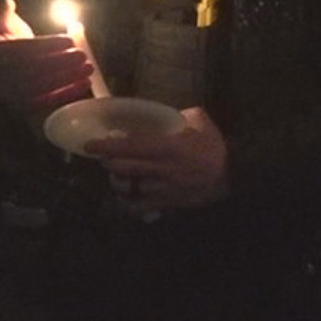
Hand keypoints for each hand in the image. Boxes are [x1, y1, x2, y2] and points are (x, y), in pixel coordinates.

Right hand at [0, 0, 90, 127]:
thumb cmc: (2, 39)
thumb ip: (0, 8)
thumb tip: (6, 1)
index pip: (21, 50)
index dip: (47, 45)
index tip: (68, 40)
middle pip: (33, 71)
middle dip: (61, 63)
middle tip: (82, 55)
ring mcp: (10, 95)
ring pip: (41, 88)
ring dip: (68, 79)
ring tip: (89, 68)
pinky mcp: (22, 108)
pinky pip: (45, 104)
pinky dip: (66, 95)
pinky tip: (85, 84)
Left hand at [85, 107, 226, 210]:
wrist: (231, 173)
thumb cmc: (214, 146)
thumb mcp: (200, 121)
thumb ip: (179, 115)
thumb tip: (160, 114)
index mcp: (169, 147)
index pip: (130, 147)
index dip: (107, 147)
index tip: (89, 145)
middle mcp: (162, 169)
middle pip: (123, 169)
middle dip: (107, 162)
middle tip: (102, 155)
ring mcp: (162, 188)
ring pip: (127, 187)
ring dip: (117, 180)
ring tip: (116, 173)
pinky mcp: (166, 202)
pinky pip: (137, 206)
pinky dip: (126, 201)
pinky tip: (126, 193)